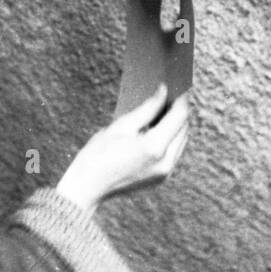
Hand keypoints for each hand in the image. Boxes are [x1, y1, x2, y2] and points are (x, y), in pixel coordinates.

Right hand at [55, 84, 190, 217]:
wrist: (87, 187)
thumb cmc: (98, 154)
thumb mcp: (121, 126)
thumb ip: (147, 108)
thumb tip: (163, 91)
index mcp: (154, 147)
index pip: (179, 116)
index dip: (180, 98)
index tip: (176, 84)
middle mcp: (165, 162)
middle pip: (183, 128)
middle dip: (179, 110)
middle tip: (169, 93)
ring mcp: (164, 173)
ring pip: (181, 141)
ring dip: (176, 124)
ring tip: (163, 107)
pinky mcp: (160, 178)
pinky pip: (173, 152)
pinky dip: (170, 138)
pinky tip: (158, 127)